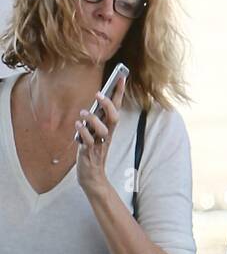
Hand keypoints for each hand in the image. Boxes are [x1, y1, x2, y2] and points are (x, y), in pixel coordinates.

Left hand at [75, 73, 125, 195]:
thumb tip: (95, 103)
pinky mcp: (89, 152)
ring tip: (83, 114)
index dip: (119, 93)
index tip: (121, 77)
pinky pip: (88, 140)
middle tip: (99, 94)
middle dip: (108, 105)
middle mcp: (106, 135)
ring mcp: (99, 144)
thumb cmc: (92, 152)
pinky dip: (83, 131)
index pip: (117, 108)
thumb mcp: (95, 133)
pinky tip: (78, 125)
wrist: (91, 177)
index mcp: (109, 129)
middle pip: (114, 118)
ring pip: (101, 129)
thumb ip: (96, 119)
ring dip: (92, 119)